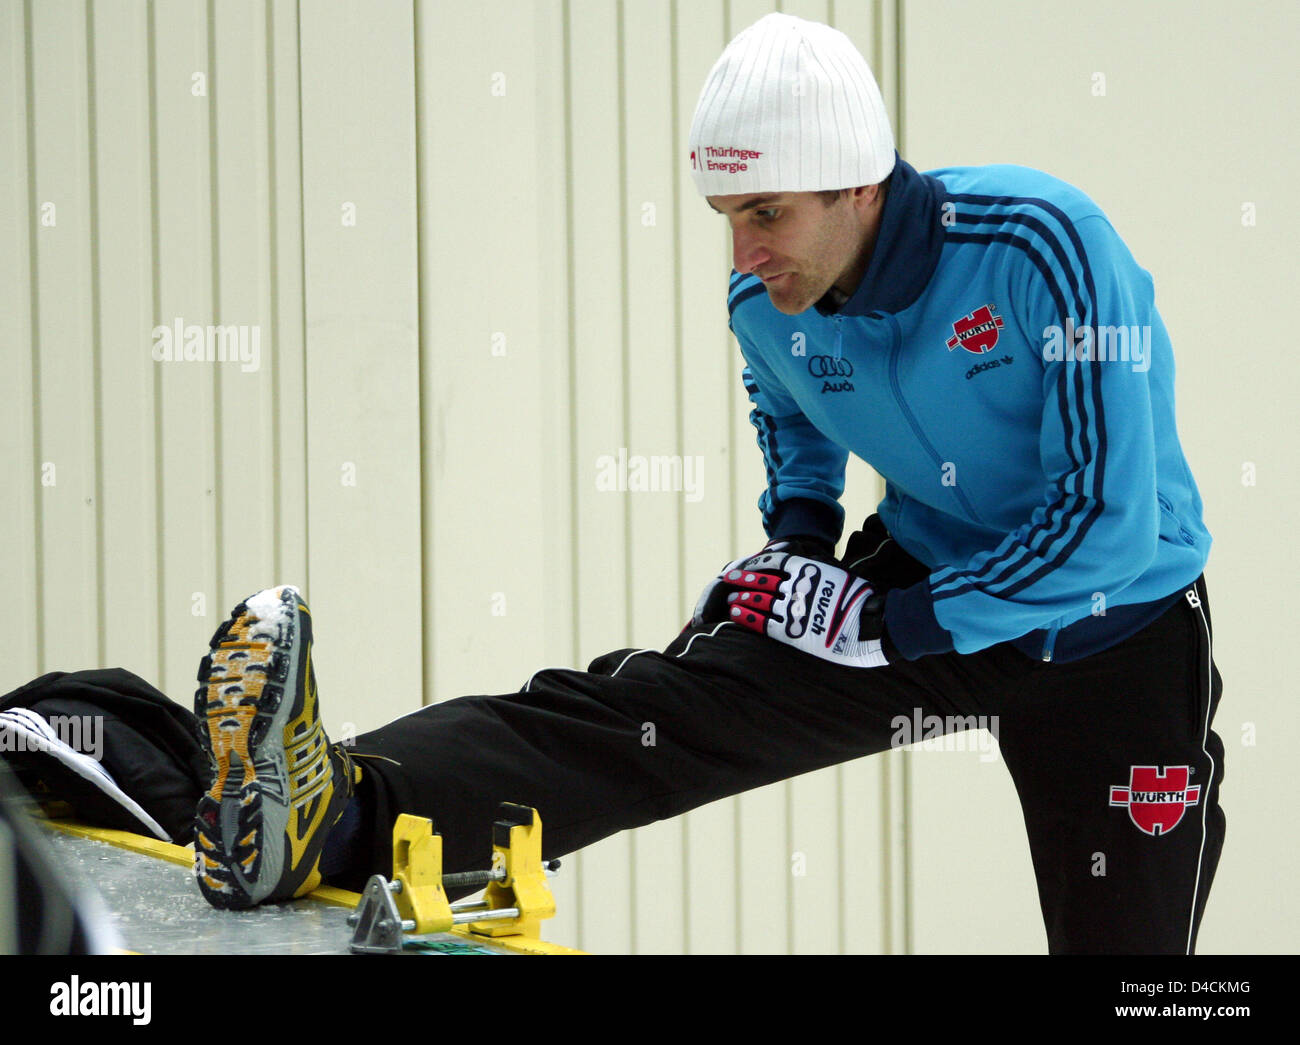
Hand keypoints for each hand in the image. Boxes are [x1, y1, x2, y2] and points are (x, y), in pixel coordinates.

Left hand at [694, 545, 891, 668]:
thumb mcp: (839, 572)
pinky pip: (763, 623)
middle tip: (730, 579)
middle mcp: (797, 586)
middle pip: (761, 580)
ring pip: (759, 600)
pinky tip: (736, 614)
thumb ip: (817, 565)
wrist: (874, 626)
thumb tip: (801, 559)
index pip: (774, 562)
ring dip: (742, 598)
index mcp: (809, 569)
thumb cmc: (860, 598)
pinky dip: (747, 617)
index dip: (756, 563)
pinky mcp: (793, 632)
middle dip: (743, 579)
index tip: (745, 565)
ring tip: (731, 599)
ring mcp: (794, 609)